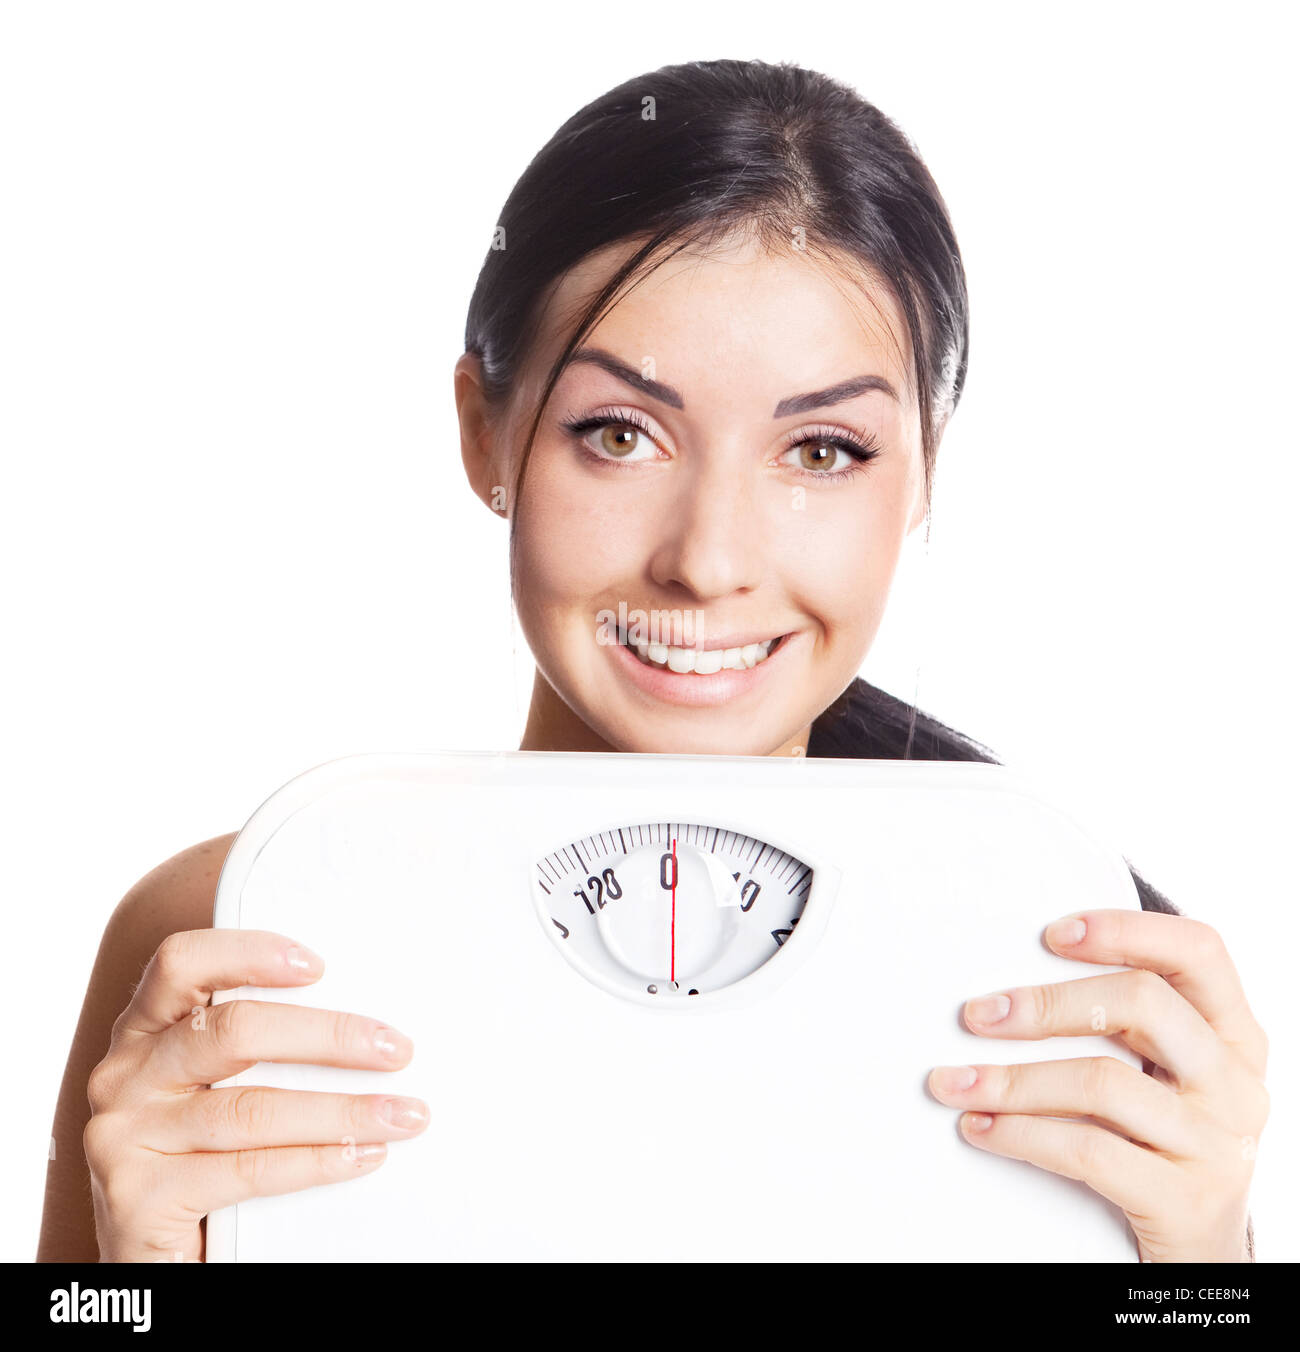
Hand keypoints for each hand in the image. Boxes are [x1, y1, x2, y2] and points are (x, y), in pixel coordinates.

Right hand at [84, 929, 429, 1261]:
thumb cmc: (199, 1154)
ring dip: (341, 1111)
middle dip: (328, 1037)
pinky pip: (248, 1170)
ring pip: (251, 1109)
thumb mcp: (213, 1085)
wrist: (152, 1261)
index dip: (249, 953)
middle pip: (232, 1031)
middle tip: (396, 1050)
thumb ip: (257, 1047)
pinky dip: (316, 1162)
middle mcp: (125, 1075)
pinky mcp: (139, 1201)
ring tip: (401, 1114)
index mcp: (144, 1030)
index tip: (319, 966)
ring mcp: (124, 1139)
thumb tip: (366, 1026)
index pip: (182, 964)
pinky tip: (361, 1156)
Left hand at [926, 909, 1268, 1261]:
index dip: (1127, 930)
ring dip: (1012, 1078)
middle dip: (1047, 1004)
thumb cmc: (1163, 1146)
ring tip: (954, 1082)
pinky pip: (1088, 1150)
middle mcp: (1237, 1084)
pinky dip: (1020, 1133)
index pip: (1199, 951)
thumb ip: (1130, 1023)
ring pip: (1104, 1081)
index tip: (1052, 934)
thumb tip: (1015, 982)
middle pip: (1145, 1003)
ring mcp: (1220, 1145)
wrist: (1204, 1260)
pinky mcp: (1188, 1202)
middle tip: (977, 1015)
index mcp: (1235, 1036)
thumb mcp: (1167, 1076)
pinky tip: (980, 1127)